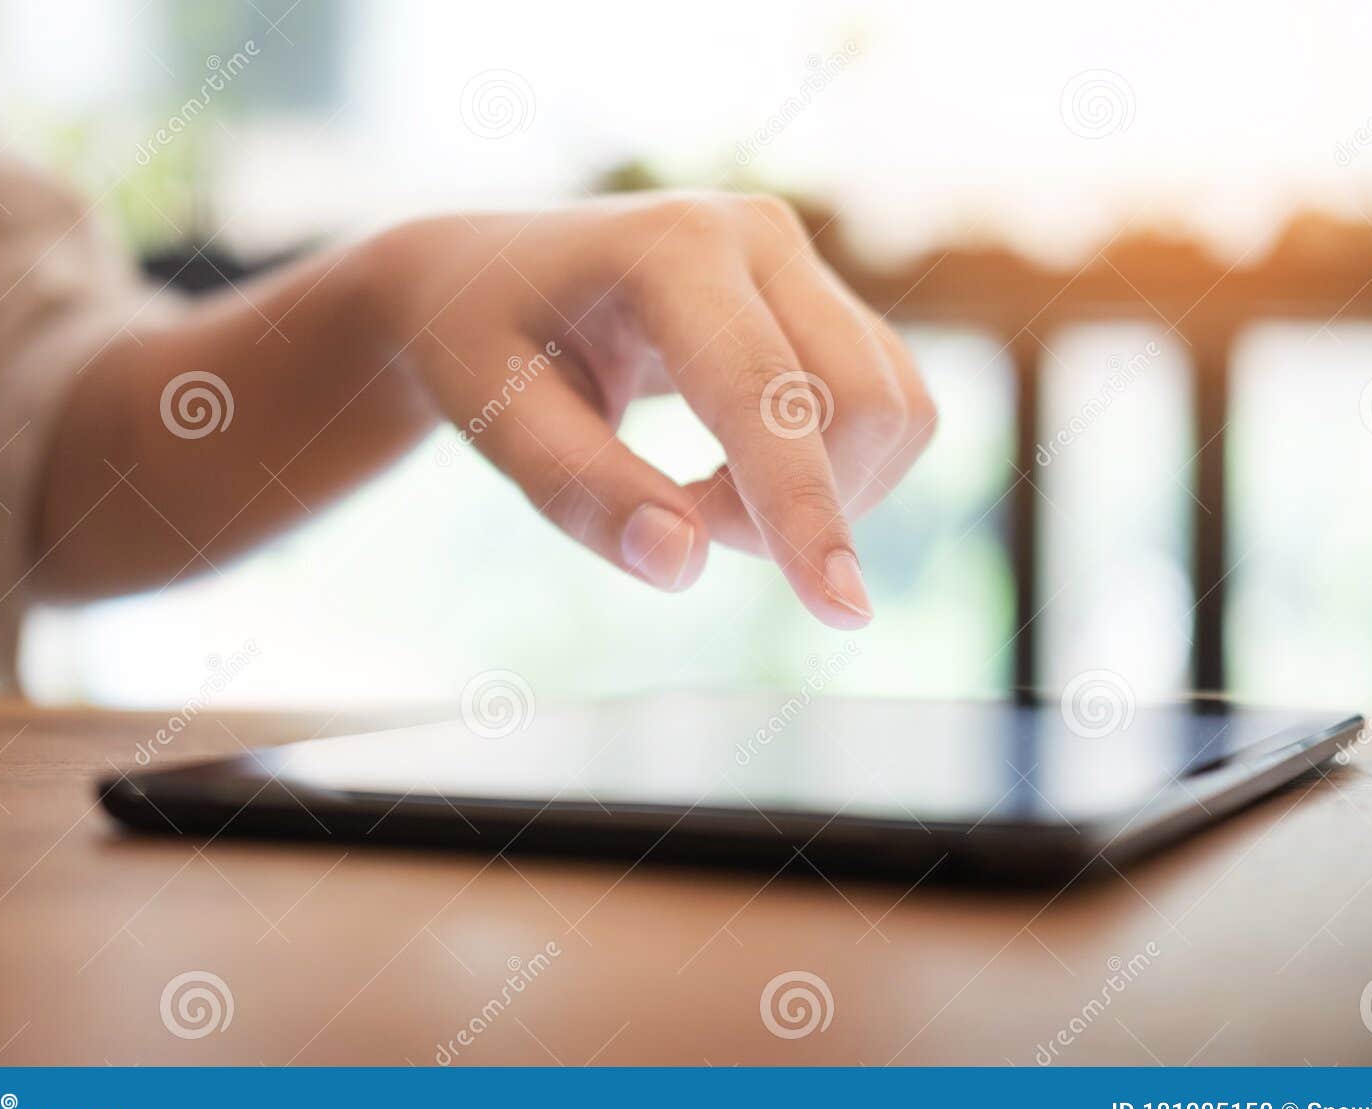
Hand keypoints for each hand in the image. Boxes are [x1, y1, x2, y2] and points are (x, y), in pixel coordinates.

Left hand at [373, 192, 937, 627]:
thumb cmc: (479, 346)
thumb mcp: (495, 420)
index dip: (804, 508)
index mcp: (671, 246)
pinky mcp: (822, 296)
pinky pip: (885, 406)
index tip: (842, 612)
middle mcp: (756, 233)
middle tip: (682, 520)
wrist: (485, 275)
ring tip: (701, 492)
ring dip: (819, 492)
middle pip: (862, 402)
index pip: (766, 395)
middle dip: (798, 505)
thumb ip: (581, 490)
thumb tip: (683, 564)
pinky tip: (737, 470)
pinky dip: (829, 471)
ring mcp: (799, 258)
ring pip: (892, 409)